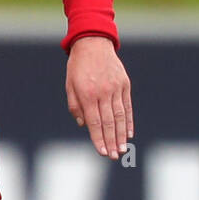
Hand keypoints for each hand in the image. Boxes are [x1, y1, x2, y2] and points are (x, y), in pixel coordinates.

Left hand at [65, 36, 133, 159]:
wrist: (93, 43)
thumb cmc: (77, 67)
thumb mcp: (69, 85)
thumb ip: (75, 105)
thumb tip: (83, 124)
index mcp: (88, 94)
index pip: (95, 122)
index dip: (99, 139)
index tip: (102, 152)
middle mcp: (103, 92)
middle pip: (109, 122)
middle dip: (111, 141)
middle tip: (115, 156)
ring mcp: (116, 88)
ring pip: (120, 116)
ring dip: (121, 135)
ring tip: (122, 149)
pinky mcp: (124, 84)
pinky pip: (127, 106)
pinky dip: (129, 121)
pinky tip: (128, 133)